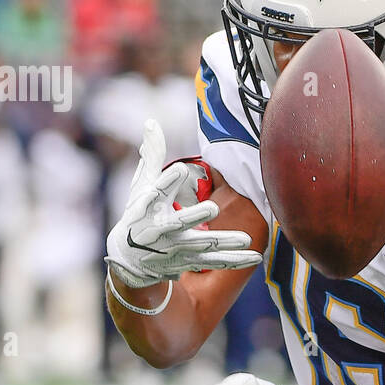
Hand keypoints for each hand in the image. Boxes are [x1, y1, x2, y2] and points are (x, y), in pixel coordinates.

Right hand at [105, 119, 260, 288]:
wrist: (129, 259)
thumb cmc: (139, 214)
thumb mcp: (141, 185)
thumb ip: (152, 156)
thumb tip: (151, 122)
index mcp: (150, 207)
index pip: (156, 191)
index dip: (166, 181)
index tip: (179, 170)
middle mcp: (162, 229)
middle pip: (180, 223)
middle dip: (195, 216)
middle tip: (214, 209)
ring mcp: (177, 248)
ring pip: (203, 245)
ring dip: (225, 242)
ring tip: (246, 238)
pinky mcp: (189, 261)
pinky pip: (215, 262)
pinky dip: (235, 260)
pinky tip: (255, 255)